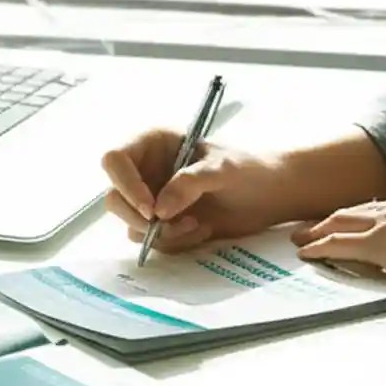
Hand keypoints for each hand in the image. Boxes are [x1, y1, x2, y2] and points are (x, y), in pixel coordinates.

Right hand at [101, 129, 287, 253]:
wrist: (271, 195)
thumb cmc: (249, 169)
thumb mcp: (222, 169)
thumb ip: (189, 183)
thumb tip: (158, 210)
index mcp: (153, 143)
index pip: (115, 160)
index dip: (125, 184)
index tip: (150, 208)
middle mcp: (146, 170)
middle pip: (114, 198)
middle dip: (139, 218)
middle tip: (167, 226)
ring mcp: (153, 199)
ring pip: (132, 224)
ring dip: (162, 233)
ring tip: (197, 225)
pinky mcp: (164, 223)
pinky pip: (152, 241)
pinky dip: (174, 242)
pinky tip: (201, 230)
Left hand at [291, 184, 385, 309]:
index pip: (381, 205)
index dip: (361, 216)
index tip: (349, 223)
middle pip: (357, 210)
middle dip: (332, 219)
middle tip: (311, 227)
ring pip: (342, 223)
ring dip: (318, 231)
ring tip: (301, 238)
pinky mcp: (378, 244)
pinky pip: (339, 243)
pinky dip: (319, 247)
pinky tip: (307, 253)